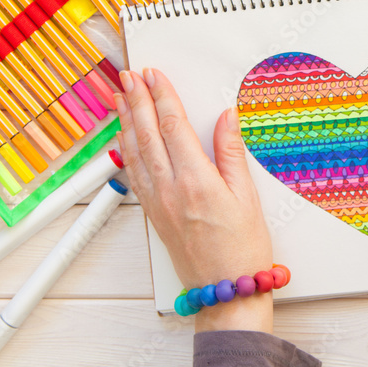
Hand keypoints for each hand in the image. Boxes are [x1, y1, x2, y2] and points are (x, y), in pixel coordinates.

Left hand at [115, 68, 272, 332]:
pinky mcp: (153, 213)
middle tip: (129, 76)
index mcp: (196, 181)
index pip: (174, 126)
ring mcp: (157, 202)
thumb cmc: (242, 250)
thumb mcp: (247, 196)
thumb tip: (225, 118)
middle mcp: (170, 189)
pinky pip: (134, 172)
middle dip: (137, 100)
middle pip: (148, 133)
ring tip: (120, 97)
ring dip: (126, 120)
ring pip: (134, 151)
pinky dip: (127, 147)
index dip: (163, 96)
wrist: (225, 291)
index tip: (155, 75)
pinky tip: (125, 136)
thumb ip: (232, 153)